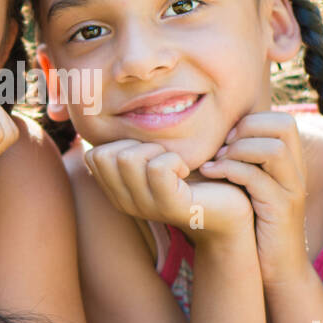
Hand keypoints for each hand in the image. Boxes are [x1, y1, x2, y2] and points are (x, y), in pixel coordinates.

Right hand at [83, 140, 253, 240]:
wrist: (228, 211)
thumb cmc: (194, 177)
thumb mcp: (156, 158)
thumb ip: (134, 145)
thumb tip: (108, 111)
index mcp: (117, 191)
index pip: (94, 156)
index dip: (121, 144)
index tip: (149, 153)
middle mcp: (125, 203)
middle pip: (107, 155)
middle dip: (138, 144)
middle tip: (165, 157)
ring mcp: (146, 207)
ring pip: (129, 158)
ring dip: (157, 150)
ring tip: (176, 164)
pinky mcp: (171, 206)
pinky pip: (158, 167)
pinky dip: (174, 159)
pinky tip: (185, 171)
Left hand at [199, 112, 311, 288]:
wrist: (278, 271)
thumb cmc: (257, 228)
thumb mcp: (252, 189)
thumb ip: (244, 163)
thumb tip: (218, 138)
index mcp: (291, 164)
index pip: (282, 121)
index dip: (251, 121)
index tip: (226, 140)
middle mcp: (296, 173)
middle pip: (284, 126)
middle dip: (246, 129)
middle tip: (221, 147)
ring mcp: (291, 191)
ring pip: (273, 150)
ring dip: (237, 150)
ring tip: (214, 162)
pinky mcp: (280, 210)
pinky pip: (257, 178)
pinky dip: (229, 170)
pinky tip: (209, 174)